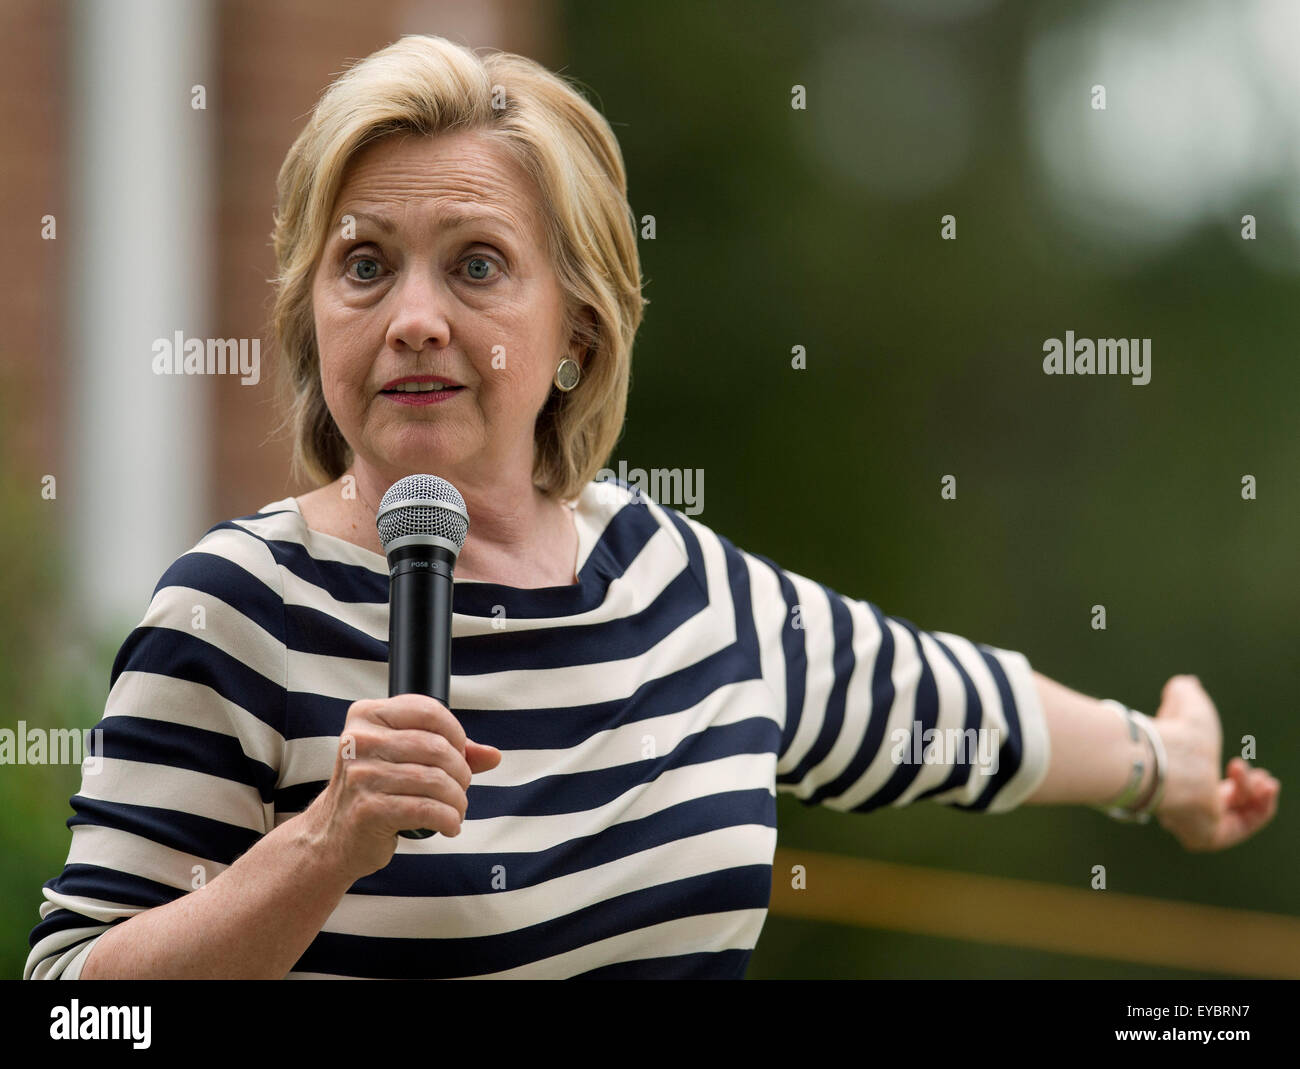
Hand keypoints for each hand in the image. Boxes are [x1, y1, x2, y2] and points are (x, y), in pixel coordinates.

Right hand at [302, 695, 502, 878]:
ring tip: (456, 809)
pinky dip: (448, 819)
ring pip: (435, 780)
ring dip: (457, 799)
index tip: (459, 754)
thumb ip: (450, 750)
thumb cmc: (376, 789)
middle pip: (436, 747)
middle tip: (460, 788)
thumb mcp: (404, 757)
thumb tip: (494, 755)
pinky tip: (449, 825)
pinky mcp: (368, 810)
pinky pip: (426, 809)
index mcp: (367, 715)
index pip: (428, 710)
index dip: (455, 733)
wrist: (333, 834)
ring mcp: (361, 776)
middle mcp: (359, 741)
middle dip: (460, 771)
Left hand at [1149, 675, 1279, 850]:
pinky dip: (1259, 810)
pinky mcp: (1203, 836)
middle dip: (1248, 788)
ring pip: (1235, 817)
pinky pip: (1239, 829)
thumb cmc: (1174, 732)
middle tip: (1261, 775)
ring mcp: (1191, 822)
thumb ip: (1184, 692)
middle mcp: (1181, 803)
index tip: (1240, 763)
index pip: (1208, 786)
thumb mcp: (1185, 702)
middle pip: (1224, 805)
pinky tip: (1265, 790)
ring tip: (1264, 779)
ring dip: (1256, 796)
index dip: (1234, 778)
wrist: (1166, 758)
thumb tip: (1184, 683)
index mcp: (1177, 778)